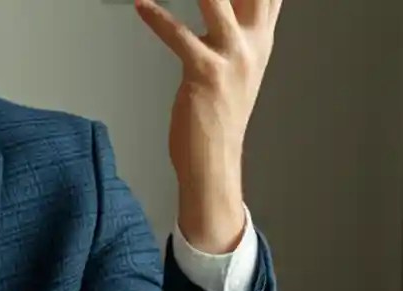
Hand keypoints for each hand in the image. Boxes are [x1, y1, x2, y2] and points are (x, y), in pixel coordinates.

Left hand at [135, 0, 281, 253]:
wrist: (214, 162)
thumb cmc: (216, 112)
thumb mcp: (233, 62)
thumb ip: (231, 26)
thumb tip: (223, 3)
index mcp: (261, 38)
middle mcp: (253, 43)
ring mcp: (233, 59)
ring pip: (219, 3)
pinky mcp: (205, 75)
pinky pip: (180, 38)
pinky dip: (158, 18)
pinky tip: (141, 4)